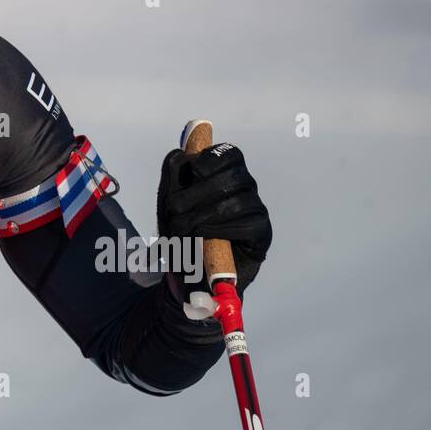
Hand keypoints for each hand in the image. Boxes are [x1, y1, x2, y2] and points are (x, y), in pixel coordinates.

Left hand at [155, 142, 270, 297]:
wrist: (188, 275)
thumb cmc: (182, 234)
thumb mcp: (169, 201)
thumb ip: (173, 175)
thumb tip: (180, 154)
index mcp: (224, 175)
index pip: (230, 154)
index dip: (213, 158)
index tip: (194, 171)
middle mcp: (245, 190)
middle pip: (234, 176)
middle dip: (198, 192)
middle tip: (174, 210)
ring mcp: (256, 211)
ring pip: (239, 200)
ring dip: (204, 214)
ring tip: (183, 228)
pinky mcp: (262, 234)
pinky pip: (247, 224)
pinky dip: (220, 229)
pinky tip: (203, 235)